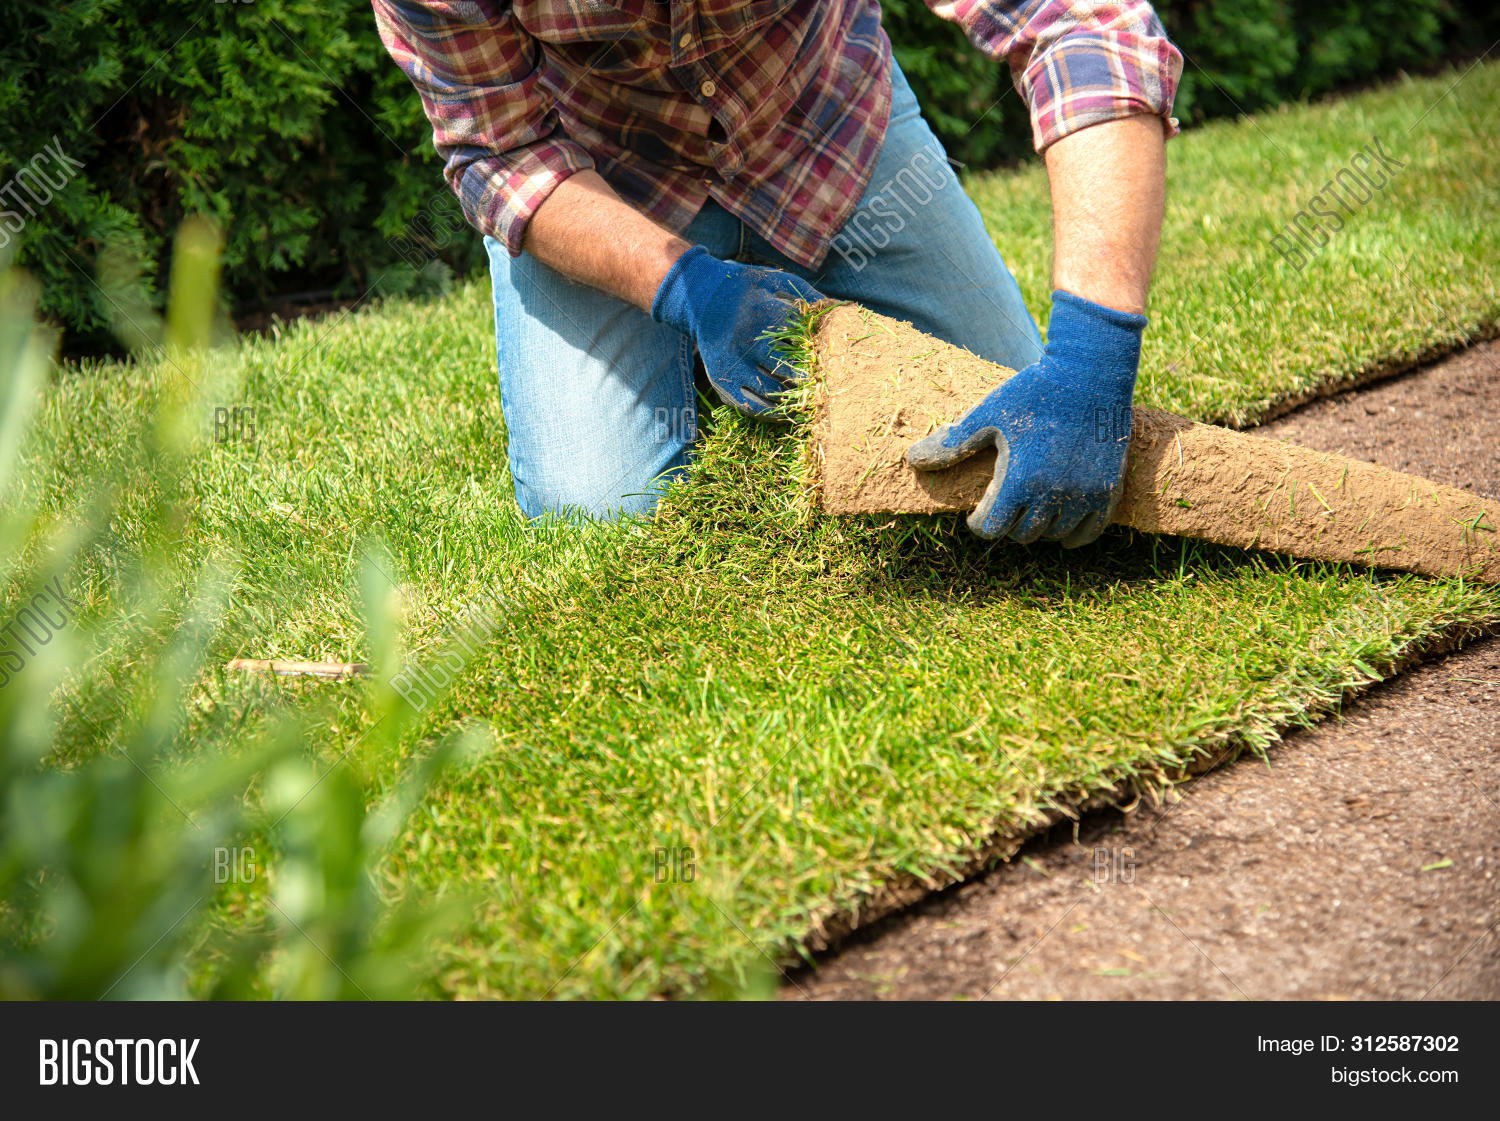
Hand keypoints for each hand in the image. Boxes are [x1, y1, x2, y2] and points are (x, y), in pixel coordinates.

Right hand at [651, 245, 823, 414]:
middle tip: (830, 387)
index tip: (838, 363)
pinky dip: (772, 413)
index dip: (823, 354)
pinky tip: (787, 409)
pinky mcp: (721, 382)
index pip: (802, 341)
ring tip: (812, 401)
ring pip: (772, 394)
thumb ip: (807, 296)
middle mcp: (744, 341)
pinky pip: (751, 407)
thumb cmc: (747, 289)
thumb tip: (842, 312)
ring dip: (795, 400)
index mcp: (761, 313)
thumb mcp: (776, 281)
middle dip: (812, 380)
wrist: (700, 298)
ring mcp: (730, 365)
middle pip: (789, 371)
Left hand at [906, 290, 1146, 546]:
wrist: (1090, 373)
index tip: (977, 514)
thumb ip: (953, 442)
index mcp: (1019, 480)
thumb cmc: (1033, 391)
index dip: (980, 523)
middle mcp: (1052, 495)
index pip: (992, 528)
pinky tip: (1060, 525)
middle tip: (1003, 507)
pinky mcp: (1108, 491)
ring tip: (1029, 510)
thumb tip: (912, 459)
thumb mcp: (988, 413)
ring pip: (1053, 535)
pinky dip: (1072, 535)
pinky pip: (1088, 532)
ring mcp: (1084, 495)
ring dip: (1038, 528)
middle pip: (1023, 535)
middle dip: (1008, 524)